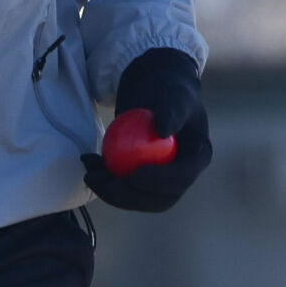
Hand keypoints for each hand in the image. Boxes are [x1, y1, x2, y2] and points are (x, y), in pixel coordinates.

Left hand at [82, 48, 211, 211]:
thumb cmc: (168, 87)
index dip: (159, 182)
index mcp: (198, 156)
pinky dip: (104, 178)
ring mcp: (162, 179)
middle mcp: (182, 174)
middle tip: (105, 183)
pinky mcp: (142, 177)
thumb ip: (172, 109)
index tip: (134, 175)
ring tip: (90, 173)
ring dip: (112, 192)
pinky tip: (88, 163)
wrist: (156, 88)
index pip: (182, 177)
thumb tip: (162, 131)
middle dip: (131, 197)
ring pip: (139, 198)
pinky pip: (123, 185)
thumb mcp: (173, 93)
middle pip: (160, 198)